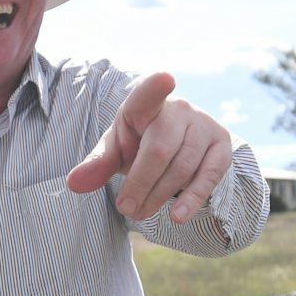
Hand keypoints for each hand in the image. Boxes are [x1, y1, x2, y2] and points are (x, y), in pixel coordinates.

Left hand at [66, 71, 233, 223]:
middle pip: (160, 150)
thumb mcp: (116, 151)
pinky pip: (208, 176)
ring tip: (141, 213)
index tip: (166, 78)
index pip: (148, 94)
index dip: (156, 86)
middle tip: (127, 208)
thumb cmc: (141, 144)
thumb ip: (97, 165)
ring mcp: (204, 126)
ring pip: (182, 167)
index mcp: (145, 104)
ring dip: (159, 195)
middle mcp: (179, 109)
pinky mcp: (222, 147)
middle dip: (140, 183)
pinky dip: (192, 199)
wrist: (181, 144)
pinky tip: (178, 216)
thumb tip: (73, 184)